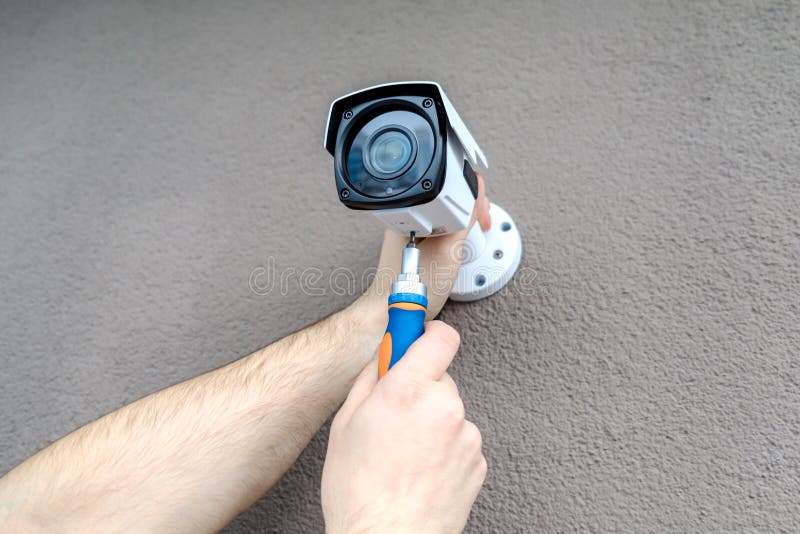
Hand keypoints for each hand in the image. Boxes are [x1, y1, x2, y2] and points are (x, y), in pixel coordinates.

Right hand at [321, 321, 486, 533]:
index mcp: (407, 390)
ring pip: (449, 410)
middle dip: (420, 388)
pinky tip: (421, 469)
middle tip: (394, 416)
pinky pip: (460, 439)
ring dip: (432, 421)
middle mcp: (443, 406)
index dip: (426, 333)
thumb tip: (384, 356)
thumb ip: (370, 379)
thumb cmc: (359, 492)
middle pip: (439, 376)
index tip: (416, 333)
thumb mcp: (345, 424)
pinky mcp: (478, 460)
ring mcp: (466, 435)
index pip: (438, 336)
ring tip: (405, 453)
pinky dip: (445, 447)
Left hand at [364, 174, 490, 318]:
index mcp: (411, 211)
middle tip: (477, 230)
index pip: (451, 186)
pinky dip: (453, 240)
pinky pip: (440, 232)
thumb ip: (463, 220)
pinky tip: (452, 255)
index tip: (481, 220)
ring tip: (462, 246)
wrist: (391, 313)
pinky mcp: (414, 245)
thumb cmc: (411, 290)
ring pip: (446, 216)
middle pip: (450, 199)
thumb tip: (475, 199)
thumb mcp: (447, 251)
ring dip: (462, 227)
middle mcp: (408, 217)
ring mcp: (410, 231)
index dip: (475, 200)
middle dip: (470, 213)